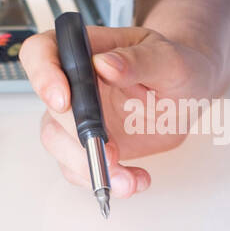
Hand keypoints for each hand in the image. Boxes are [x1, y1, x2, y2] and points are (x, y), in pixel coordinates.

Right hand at [19, 25, 219, 197]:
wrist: (187, 96)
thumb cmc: (177, 67)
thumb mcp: (169, 59)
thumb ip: (139, 61)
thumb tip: (105, 63)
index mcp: (87, 50)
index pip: (42, 52)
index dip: (43, 75)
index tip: (62, 101)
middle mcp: (74, 83)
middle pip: (51, 110)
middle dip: (78, 137)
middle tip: (111, 153)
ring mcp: (78, 116)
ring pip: (59, 145)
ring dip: (89, 167)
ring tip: (128, 179)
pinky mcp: (88, 145)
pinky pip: (80, 168)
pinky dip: (105, 180)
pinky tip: (135, 179)